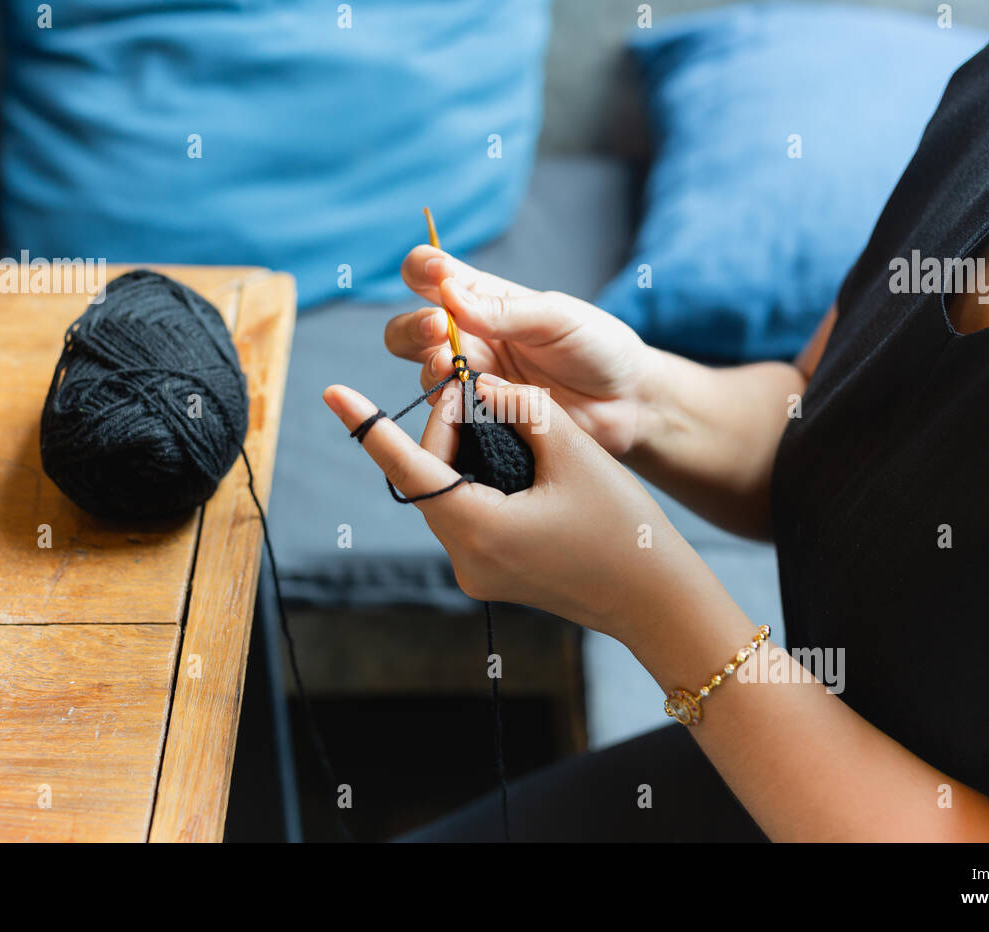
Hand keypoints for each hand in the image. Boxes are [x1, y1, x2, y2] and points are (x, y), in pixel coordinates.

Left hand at [322, 374, 712, 640]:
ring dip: (463, 453)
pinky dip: (477, 480)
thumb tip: (481, 387)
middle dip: (447, 426)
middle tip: (479, 390)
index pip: (408, 468)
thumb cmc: (623, 528)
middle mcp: (465, 558)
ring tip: (504, 423)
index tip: (333, 392)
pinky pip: (467, 514)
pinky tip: (512, 462)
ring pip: (446, 494)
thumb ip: (521, 408)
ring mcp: (476, 573)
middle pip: (428, 475)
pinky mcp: (491, 575)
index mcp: (479, 528)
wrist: (655, 600)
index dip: (367, 427)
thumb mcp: (575, 452)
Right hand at [384, 246, 657, 457]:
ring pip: (421, 371)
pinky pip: (447, 415)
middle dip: (413, 327)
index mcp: (483, 299)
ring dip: (430, 366)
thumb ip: (504, 310)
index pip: (429, 273)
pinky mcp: (481, 418)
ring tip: (455, 368)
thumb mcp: (556, 317)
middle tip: (438, 330)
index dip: (423, 270)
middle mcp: (469, 338)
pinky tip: (471, 404)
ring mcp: (472, 380)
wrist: (627, 404)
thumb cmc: (596, 347)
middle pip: (406, 329)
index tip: (436, 277)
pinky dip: (450, 407)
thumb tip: (448, 294)